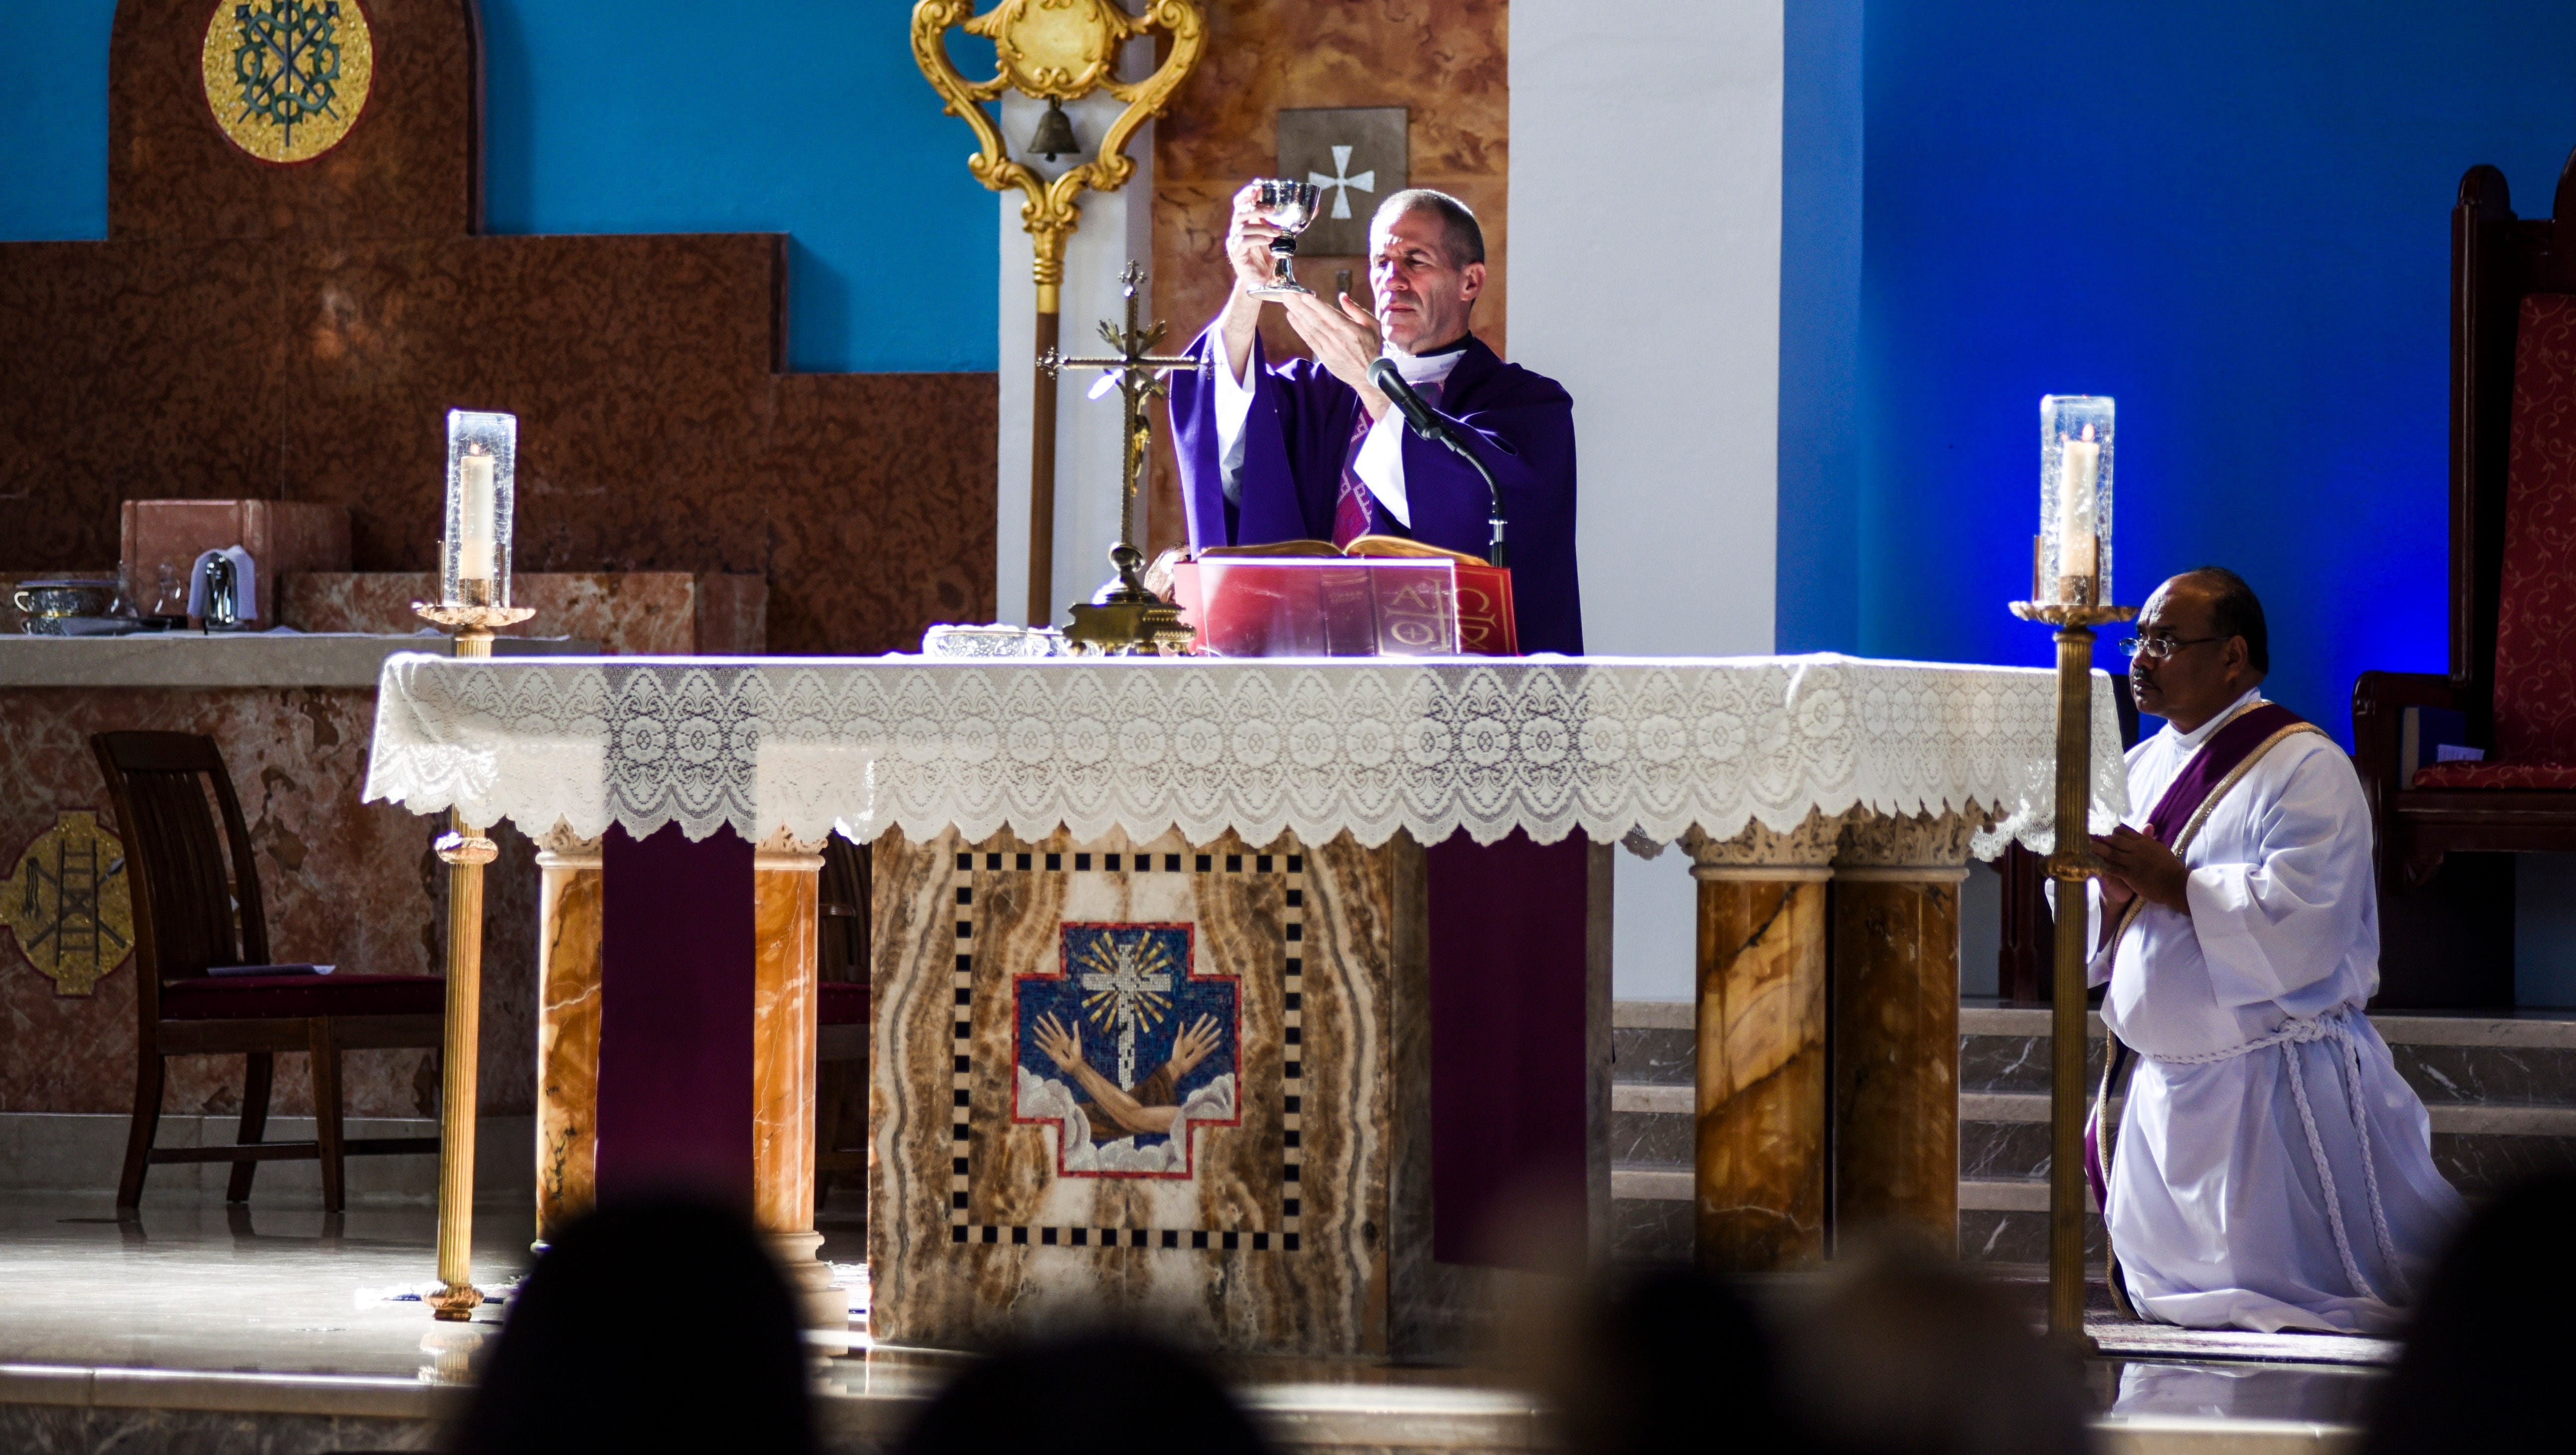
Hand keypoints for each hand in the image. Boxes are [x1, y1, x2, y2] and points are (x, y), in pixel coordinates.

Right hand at [1033, 1012, 1083, 1072]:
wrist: (1074, 1064)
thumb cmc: (1077, 1053)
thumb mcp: (1077, 1041)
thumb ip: (1075, 1031)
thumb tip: (1076, 1021)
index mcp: (1064, 1036)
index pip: (1057, 1026)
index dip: (1053, 1019)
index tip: (1049, 1013)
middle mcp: (1057, 1040)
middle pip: (1049, 1030)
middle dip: (1044, 1023)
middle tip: (1038, 1017)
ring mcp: (1054, 1046)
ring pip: (1045, 1037)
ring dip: (1040, 1032)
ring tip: (1035, 1027)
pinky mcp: (1051, 1053)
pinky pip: (1044, 1047)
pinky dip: (1040, 1044)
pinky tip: (1035, 1041)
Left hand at [1167, 1014, 1221, 1079]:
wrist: (1178, 1065)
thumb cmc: (1176, 1053)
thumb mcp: (1178, 1041)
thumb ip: (1180, 1032)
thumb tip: (1181, 1022)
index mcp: (1189, 1037)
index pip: (1197, 1027)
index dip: (1201, 1021)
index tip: (1206, 1014)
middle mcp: (1195, 1041)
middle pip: (1204, 1031)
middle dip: (1210, 1025)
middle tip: (1216, 1019)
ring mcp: (1199, 1048)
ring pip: (1208, 1039)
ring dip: (1214, 1034)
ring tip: (1220, 1029)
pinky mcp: (1201, 1054)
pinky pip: (1208, 1049)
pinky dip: (1213, 1046)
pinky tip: (1218, 1042)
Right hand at [1226, 183, 1284, 295]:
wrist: (1263, 280)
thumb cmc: (1270, 256)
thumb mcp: (1284, 236)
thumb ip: (1294, 223)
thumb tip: (1316, 209)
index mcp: (1247, 221)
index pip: (1242, 202)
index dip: (1247, 193)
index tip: (1258, 187)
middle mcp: (1238, 229)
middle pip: (1240, 211)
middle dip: (1255, 207)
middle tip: (1272, 209)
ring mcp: (1235, 241)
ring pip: (1243, 227)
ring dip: (1262, 227)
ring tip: (1277, 232)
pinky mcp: (1236, 253)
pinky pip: (1243, 242)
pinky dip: (1257, 239)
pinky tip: (1269, 241)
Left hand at [1279, 290, 1391, 415]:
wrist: (1369, 374)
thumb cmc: (1371, 347)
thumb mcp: (1372, 325)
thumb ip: (1356, 310)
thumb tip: (1342, 296)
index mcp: (1350, 330)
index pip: (1329, 314)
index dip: (1315, 305)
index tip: (1304, 296)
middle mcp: (1338, 339)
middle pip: (1315, 320)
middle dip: (1300, 306)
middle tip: (1288, 295)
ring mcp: (1329, 348)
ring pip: (1310, 329)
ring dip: (1297, 315)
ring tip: (1287, 303)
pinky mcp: (1324, 356)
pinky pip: (1309, 340)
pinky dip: (1299, 328)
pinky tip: (1292, 318)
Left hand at [2091, 823, 2188, 914]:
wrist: (2176, 884)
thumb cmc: (2170, 867)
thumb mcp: (2160, 848)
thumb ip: (2150, 838)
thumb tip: (2148, 825)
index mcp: (2145, 842)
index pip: (2125, 832)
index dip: (2112, 831)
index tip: (2102, 830)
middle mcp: (2137, 849)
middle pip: (2115, 840)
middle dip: (2101, 838)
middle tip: (2087, 835)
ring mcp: (2133, 862)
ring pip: (2111, 852)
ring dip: (2097, 849)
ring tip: (2085, 846)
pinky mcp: (2130, 875)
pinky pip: (2113, 868)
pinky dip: (2102, 865)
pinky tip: (2093, 864)